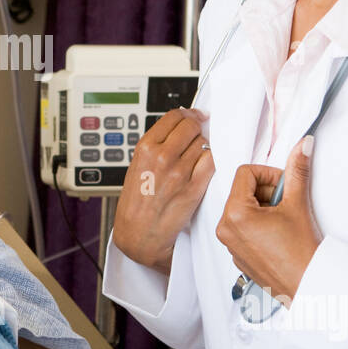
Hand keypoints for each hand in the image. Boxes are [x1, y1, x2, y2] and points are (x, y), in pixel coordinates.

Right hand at [112, 108, 214, 274]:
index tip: (193, 116)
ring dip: (203, 147)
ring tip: (195, 158)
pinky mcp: (194, 187)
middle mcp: (162, 157)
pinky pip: (211, 161)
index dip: (187, 114)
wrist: (138, 233)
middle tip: (197, 136)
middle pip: (192, 126)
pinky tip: (203, 168)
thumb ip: (156, 146)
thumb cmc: (136, 203)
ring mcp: (180, 172)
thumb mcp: (137, 166)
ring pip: (203, 143)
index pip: (174, 116)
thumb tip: (179, 128)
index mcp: (145, 148)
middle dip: (196, 129)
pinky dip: (210, 161)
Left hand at [215, 135, 321, 303]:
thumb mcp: (297, 204)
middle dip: (266, 191)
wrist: (309, 286)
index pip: (244, 173)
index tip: (284, 185)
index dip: (268, 174)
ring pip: (242, 208)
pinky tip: (278, 234)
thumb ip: (297, 171)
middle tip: (286, 202)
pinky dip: (259, 223)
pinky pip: (242, 227)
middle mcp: (225, 228)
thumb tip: (302, 145)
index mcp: (234, 213)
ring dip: (263, 206)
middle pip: (242, 190)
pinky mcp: (236, 254)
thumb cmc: (302, 251)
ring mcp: (229, 243)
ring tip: (283, 219)